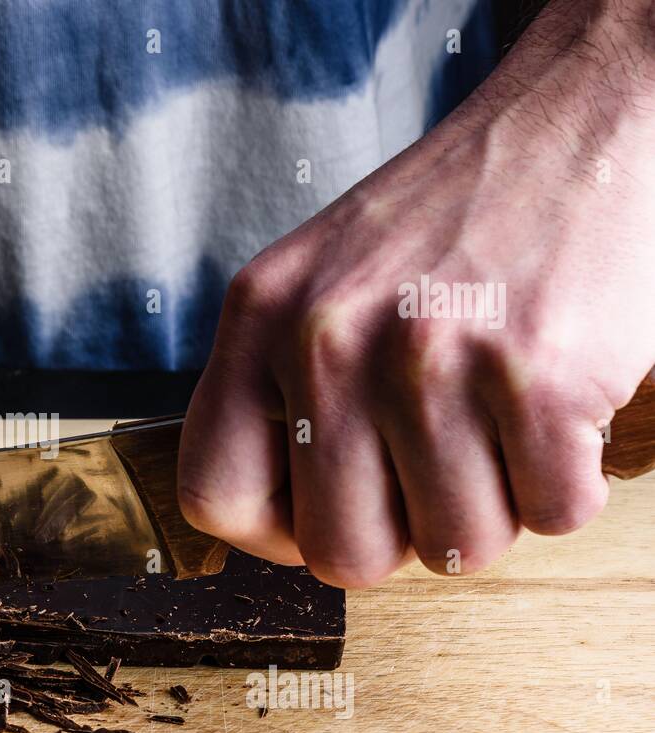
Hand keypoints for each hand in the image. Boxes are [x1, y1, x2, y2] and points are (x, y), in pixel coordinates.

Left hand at [178, 0, 654, 586]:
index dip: (274, 535)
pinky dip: (564, 480)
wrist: (571, 126)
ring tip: (494, 422)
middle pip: (341, 553)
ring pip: (455, 548)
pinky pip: (552, 515)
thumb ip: (276, 393)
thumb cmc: (440, 225)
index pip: (214, 498)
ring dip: (490, 506)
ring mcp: (430, 357)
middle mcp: (328, 338)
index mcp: (259, 319)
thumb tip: (280, 528)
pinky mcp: (539, 374)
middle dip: (398, 534)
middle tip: (431, 470)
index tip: (321, 517)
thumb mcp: (312, 285)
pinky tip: (552, 406)